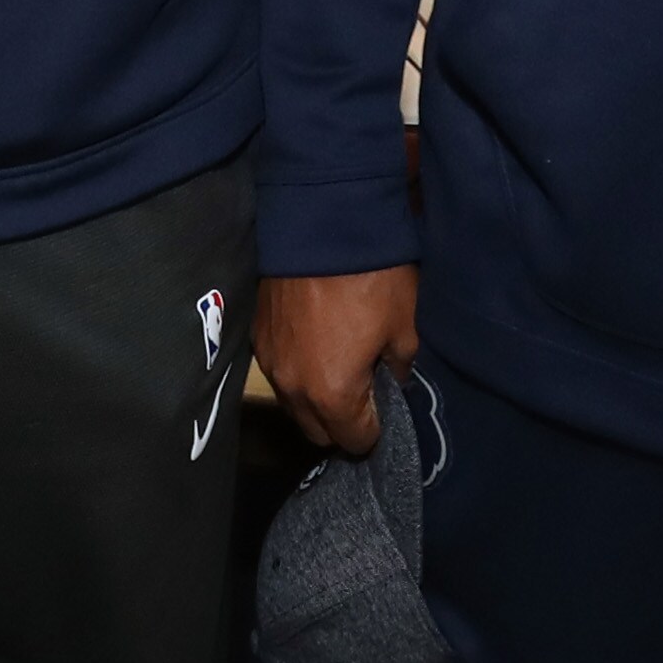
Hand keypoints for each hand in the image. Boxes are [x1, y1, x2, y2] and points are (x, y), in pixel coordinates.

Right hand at [258, 266, 420, 451]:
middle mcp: (293, 389)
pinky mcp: (256, 336)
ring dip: (316, 399)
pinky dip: (297, 370)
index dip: (376, 429)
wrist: (322, 222)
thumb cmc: (372, 278)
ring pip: (294, 404)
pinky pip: (279, 372)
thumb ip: (399, 367)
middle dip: (341, 423)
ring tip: (339, 366)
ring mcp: (270, 362)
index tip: (386, 407)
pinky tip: (315, 344)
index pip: (355, 440)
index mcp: (333, 395)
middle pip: (317, 432)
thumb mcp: (405, 325)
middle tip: (365, 392)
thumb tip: (390, 380)